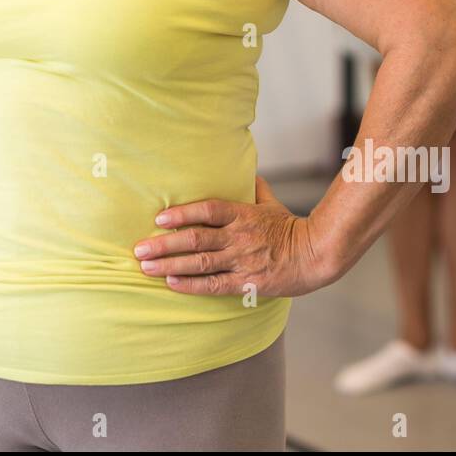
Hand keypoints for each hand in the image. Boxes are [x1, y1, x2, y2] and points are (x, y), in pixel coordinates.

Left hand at [131, 175, 325, 298]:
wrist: (316, 254)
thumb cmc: (290, 227)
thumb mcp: (271, 203)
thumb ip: (254, 188)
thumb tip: (245, 170)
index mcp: (243, 214)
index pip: (208, 210)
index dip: (182, 213)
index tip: (159, 218)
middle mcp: (239, 237)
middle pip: (195, 239)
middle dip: (164, 244)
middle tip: (139, 248)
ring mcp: (242, 261)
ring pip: (200, 262)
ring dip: (170, 265)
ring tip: (146, 267)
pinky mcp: (247, 283)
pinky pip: (214, 285)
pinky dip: (191, 285)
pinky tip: (172, 283)